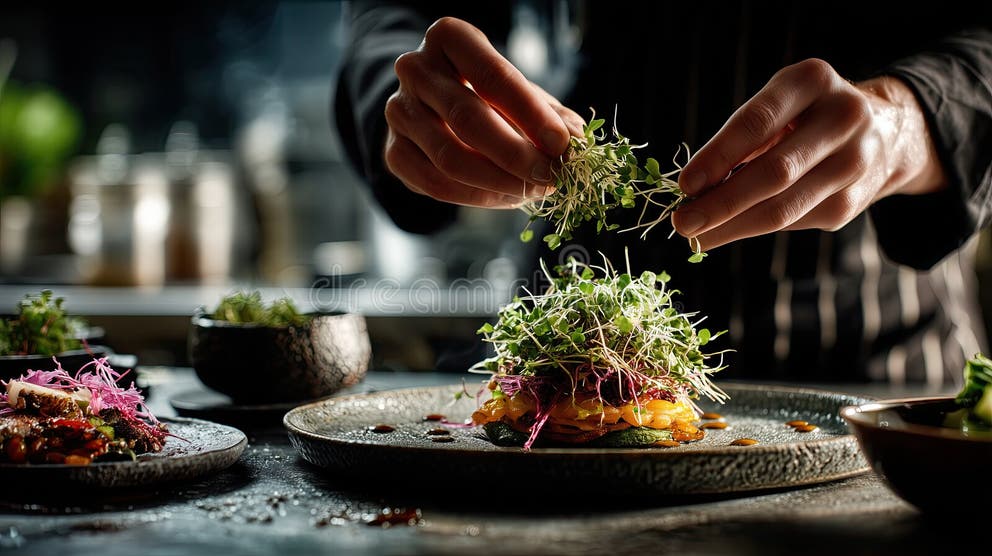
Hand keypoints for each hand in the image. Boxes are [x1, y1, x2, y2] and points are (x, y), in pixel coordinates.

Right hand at [383, 17, 584, 207]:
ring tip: (533, 190)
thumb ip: (550, 115)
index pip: (492, 76)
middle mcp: (415, 69)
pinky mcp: (393, 152)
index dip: (530, 113)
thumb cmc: (488, 93)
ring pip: (450, 158)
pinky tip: (507, 197)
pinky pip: (436, 184)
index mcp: (448, 38)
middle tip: (551, 176)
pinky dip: (477, 197)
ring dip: (500, 182)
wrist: (435, 107)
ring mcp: (398, 112)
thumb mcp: (522, 91)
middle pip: (468, 118)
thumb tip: (578, 144)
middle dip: (516, 155)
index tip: (562, 144)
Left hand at [672, 58, 947, 249]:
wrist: (884, 133)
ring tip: (696, 236)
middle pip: (774, 172)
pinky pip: (794, 222)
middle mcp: (843, 118)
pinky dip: (753, 229)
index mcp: (813, 81)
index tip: (684, 185)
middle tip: (682, 223)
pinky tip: (726, 231)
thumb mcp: (777, 106)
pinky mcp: (854, 202)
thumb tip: (695, 191)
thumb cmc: (804, 117)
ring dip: (733, 226)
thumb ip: (740, 141)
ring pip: (784, 207)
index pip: (758, 122)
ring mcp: (855, 162)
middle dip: (721, 203)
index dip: (718, 156)